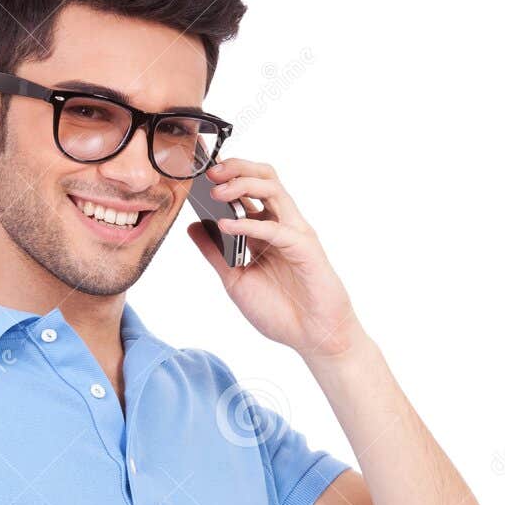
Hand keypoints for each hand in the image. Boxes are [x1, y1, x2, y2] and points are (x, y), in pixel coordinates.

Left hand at [188, 157, 362, 362]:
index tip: (199, 175)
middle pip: (263, 178)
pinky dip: (249, 224)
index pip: (248, 189)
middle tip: (209, 172)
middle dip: (236, 168)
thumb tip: (193, 226)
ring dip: (243, 185)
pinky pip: (275, 228)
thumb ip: (215, 253)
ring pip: (273, 190)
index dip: (226, 177)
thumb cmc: (280, 310)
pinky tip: (227, 226)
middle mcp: (281, 225)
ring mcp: (294, 233)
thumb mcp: (235, 279)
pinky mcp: (304, 247)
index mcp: (265, 230)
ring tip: (216, 192)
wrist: (312, 337)